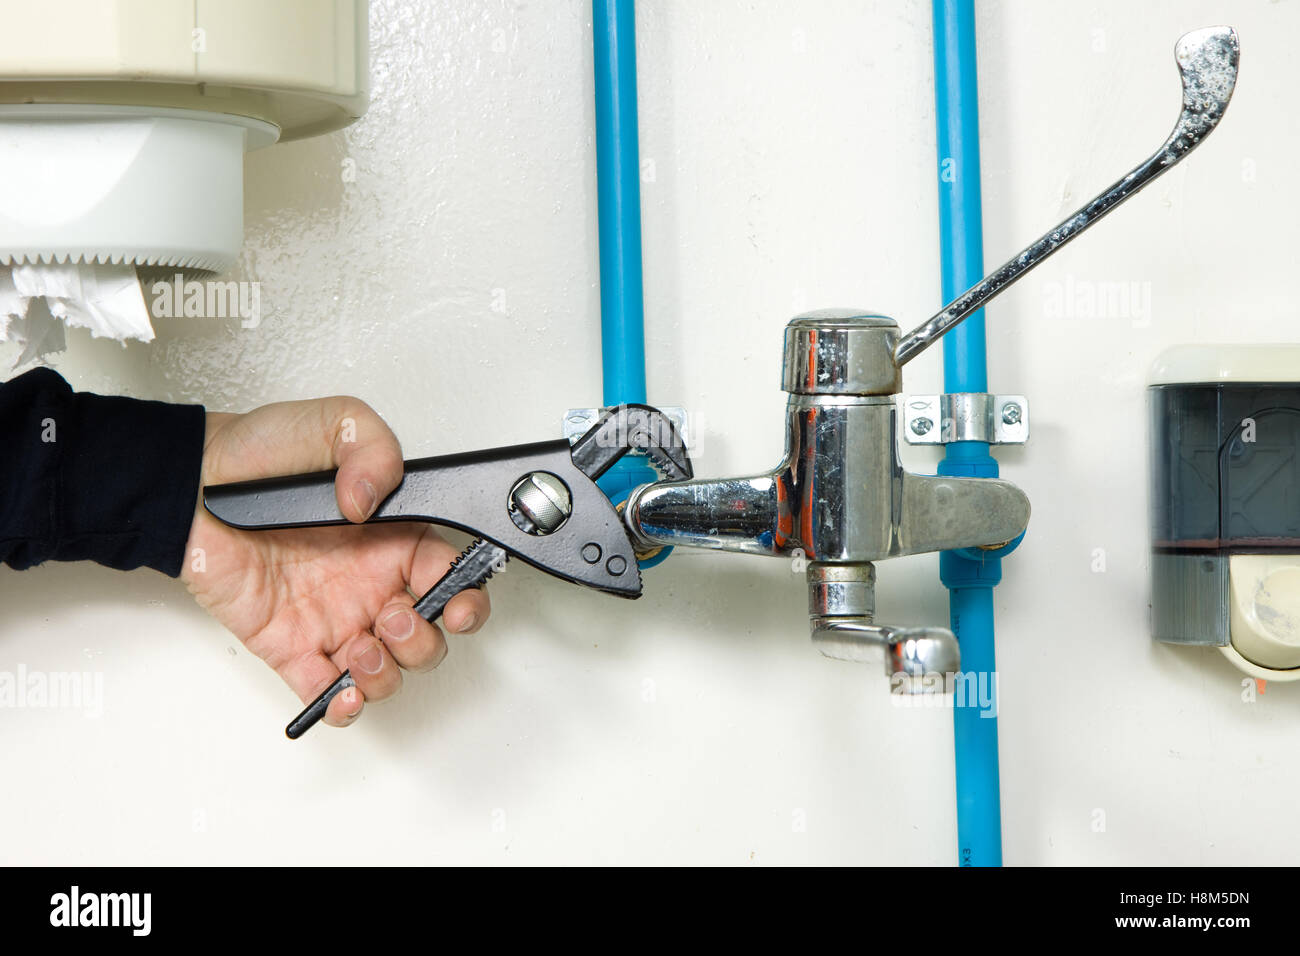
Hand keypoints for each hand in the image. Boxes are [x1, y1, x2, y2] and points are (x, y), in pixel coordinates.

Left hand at [182, 397, 490, 728]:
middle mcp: (372, 583)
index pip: (451, 577)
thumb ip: (371, 445)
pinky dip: (340, 707)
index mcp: (394, 537)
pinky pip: (326, 692)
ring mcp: (334, 619)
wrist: (187, 484)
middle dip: (424, 640)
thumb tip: (372, 497)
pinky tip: (341, 696)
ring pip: (386, 672)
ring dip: (387, 674)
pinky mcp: (292, 646)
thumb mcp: (331, 422)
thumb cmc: (257, 455)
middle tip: (396, 618)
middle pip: (428, 635)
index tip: (458, 603)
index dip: (466, 597)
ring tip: (363, 651)